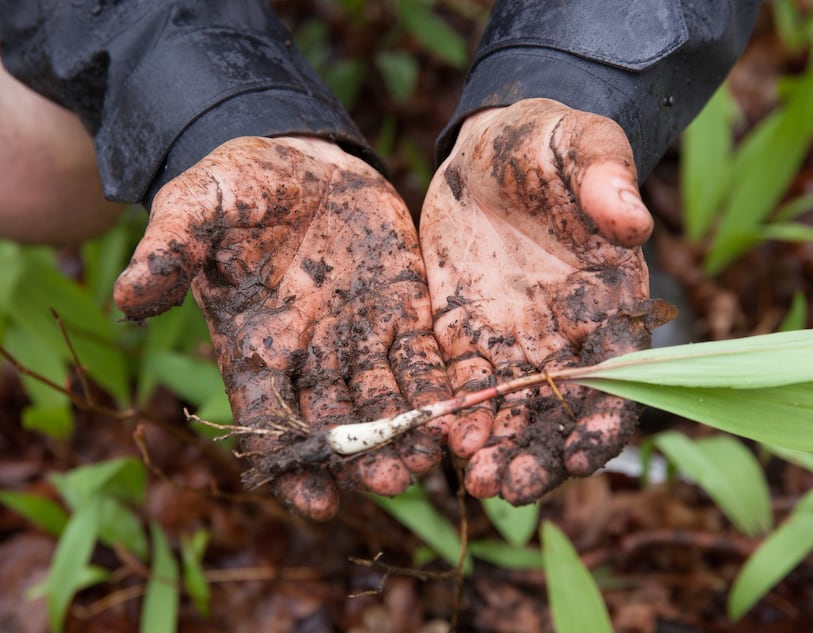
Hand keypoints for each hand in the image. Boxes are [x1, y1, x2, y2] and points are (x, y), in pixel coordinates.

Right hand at [114, 136, 451, 519]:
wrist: (297, 157)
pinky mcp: (401, 310)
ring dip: (404, 433)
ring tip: (426, 460)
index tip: (312, 498)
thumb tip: (125, 298)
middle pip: (333, 421)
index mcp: (253, 344)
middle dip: (359, 454)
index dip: (287, 461)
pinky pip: (421, 358)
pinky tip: (459, 414)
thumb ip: (168, 250)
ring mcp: (357, 336)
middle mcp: (307, 355)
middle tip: (387, 479)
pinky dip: (439, 387)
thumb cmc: (236, 187)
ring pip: (383, 401)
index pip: (267, 418)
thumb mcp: (195, 208)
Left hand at [419, 99, 671, 503]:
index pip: (616, 376)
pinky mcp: (460, 333)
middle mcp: (562, 334)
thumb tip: (633, 222)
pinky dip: (450, 414)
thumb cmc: (547, 143)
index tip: (584, 454)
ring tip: (470, 480)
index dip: (604, 420)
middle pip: (556, 412)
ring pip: (507, 411)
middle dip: (537, 456)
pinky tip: (433, 438)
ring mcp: (510, 339)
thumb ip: (606, 179)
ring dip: (493, 450)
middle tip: (507, 486)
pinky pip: (458, 384)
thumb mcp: (578, 144)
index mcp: (607, 298)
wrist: (487, 148)